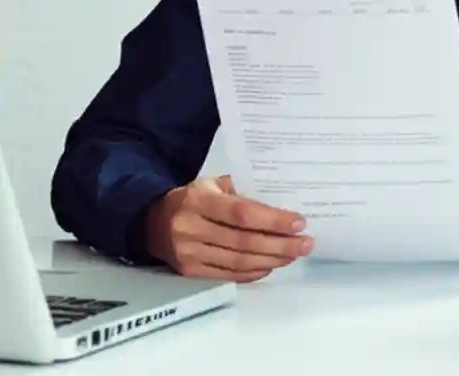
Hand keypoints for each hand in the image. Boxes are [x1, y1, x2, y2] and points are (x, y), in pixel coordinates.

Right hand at [144, 175, 313, 282]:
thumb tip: (282, 208)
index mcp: (198, 199)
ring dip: (272, 259)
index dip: (273, 220)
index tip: (299, 223)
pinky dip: (254, 271)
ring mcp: (189, 253)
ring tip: (294, 254)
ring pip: (239, 261)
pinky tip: (271, 265)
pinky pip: (229, 274)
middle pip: (244, 241)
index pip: (242, 213)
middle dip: (281, 244)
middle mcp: (190, 227)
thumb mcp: (212, 184)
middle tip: (306, 243)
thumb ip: (242, 193)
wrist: (152, 222)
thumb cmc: (192, 199)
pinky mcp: (189, 271)